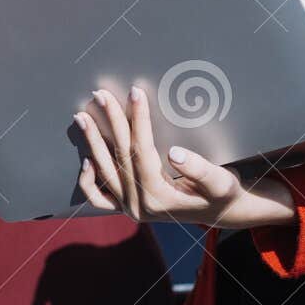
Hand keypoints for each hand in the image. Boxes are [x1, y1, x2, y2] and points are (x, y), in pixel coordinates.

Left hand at [74, 86, 297, 229]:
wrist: (220, 212)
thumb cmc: (222, 194)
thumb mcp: (220, 182)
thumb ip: (199, 169)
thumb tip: (175, 153)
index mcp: (160, 199)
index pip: (143, 152)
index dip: (139, 120)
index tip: (135, 92)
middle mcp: (140, 206)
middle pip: (120, 157)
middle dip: (110, 123)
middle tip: (101, 95)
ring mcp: (130, 209)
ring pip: (105, 173)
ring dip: (92, 143)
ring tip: (82, 117)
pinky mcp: (127, 208)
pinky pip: (99, 198)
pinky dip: (89, 181)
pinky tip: (86, 159)